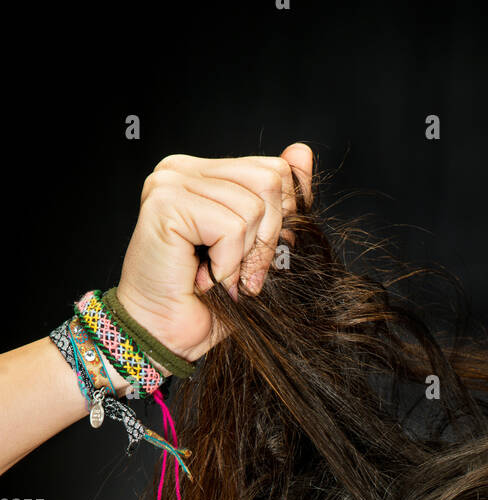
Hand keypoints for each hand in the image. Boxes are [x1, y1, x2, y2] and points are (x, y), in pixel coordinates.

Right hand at [114, 144, 313, 363]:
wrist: (163, 337)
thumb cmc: (207, 304)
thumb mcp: (256, 250)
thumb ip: (277, 203)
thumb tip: (302, 153)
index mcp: (204, 174)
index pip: (273, 169)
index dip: (284, 219)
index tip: (259, 259)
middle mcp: (183, 169)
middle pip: (270, 180)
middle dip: (268, 239)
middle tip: (243, 275)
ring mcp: (171, 182)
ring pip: (253, 207)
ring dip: (244, 259)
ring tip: (219, 279)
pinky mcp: (165, 203)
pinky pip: (230, 227)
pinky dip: (227, 265)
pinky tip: (204, 280)